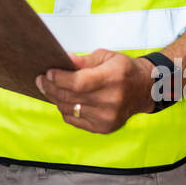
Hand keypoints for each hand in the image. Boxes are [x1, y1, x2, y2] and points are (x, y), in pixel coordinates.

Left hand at [35, 51, 156, 133]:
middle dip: (50, 87)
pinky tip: (65, 100)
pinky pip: (74, 120)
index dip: (59, 78)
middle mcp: (111, 100)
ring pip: (69, 109)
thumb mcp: (107, 56)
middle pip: (70, 97)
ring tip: (50, 88)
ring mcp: (107, 117)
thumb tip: (65, 60)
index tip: (48, 72)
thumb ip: (84, 60)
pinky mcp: (103, 128)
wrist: (144, 90)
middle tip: (41, 80)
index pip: (78, 83)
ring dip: (56, 98)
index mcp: (112, 78)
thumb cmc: (124, 70)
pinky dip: (65, 110)